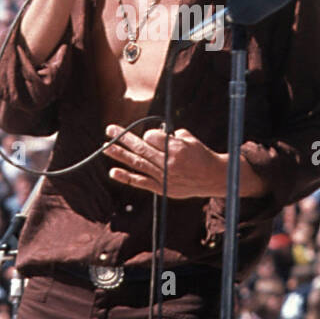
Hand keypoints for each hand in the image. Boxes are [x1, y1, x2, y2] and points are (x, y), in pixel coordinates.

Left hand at [102, 125, 225, 198]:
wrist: (214, 178)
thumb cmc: (202, 155)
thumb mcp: (190, 140)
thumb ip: (171, 135)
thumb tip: (153, 134)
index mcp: (176, 148)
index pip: (152, 137)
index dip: (148, 134)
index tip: (150, 135)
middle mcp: (168, 162)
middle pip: (140, 148)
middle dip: (123, 138)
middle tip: (110, 130)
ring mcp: (164, 177)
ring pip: (137, 163)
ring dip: (119, 155)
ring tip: (105, 147)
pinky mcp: (162, 188)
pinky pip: (141, 182)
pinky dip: (126, 177)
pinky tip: (113, 171)